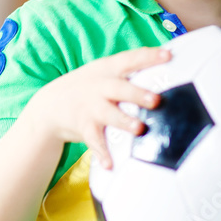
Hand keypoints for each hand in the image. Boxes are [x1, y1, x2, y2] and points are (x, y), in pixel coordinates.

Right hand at [25, 46, 171, 168]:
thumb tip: (169, 59)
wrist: (50, 105)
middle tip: (155, 100)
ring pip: (109, 114)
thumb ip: (131, 67)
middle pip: (120, 88)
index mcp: (109, 69)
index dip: (149, 57)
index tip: (168, 56)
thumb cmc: (91, 86)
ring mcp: (91, 107)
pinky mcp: (84, 127)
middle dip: (137, 93)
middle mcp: (100, 87)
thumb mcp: (105, 70)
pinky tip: (110, 164)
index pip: (131, 59)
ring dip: (124, 121)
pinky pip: (95, 141)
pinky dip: (102, 153)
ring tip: (138, 128)